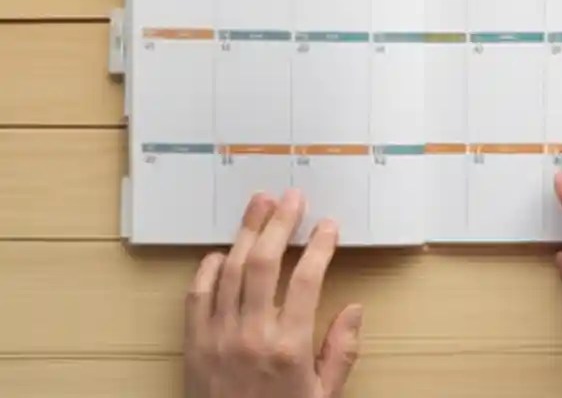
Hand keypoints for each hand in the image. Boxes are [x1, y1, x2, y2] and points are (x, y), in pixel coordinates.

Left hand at [183, 189, 363, 397]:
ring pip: (231, 270)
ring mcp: (217, 337)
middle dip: (280, 223)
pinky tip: (223, 252)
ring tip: (258, 205)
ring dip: (246, 233)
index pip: (308, 279)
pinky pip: (197, 295)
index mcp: (290, 346)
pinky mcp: (193, 344)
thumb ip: (341, 352)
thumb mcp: (325, 396)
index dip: (320, 246)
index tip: (329, 226)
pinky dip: (209, 269)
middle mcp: (251, 334)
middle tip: (292, 197)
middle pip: (265, 263)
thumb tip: (354, 309)